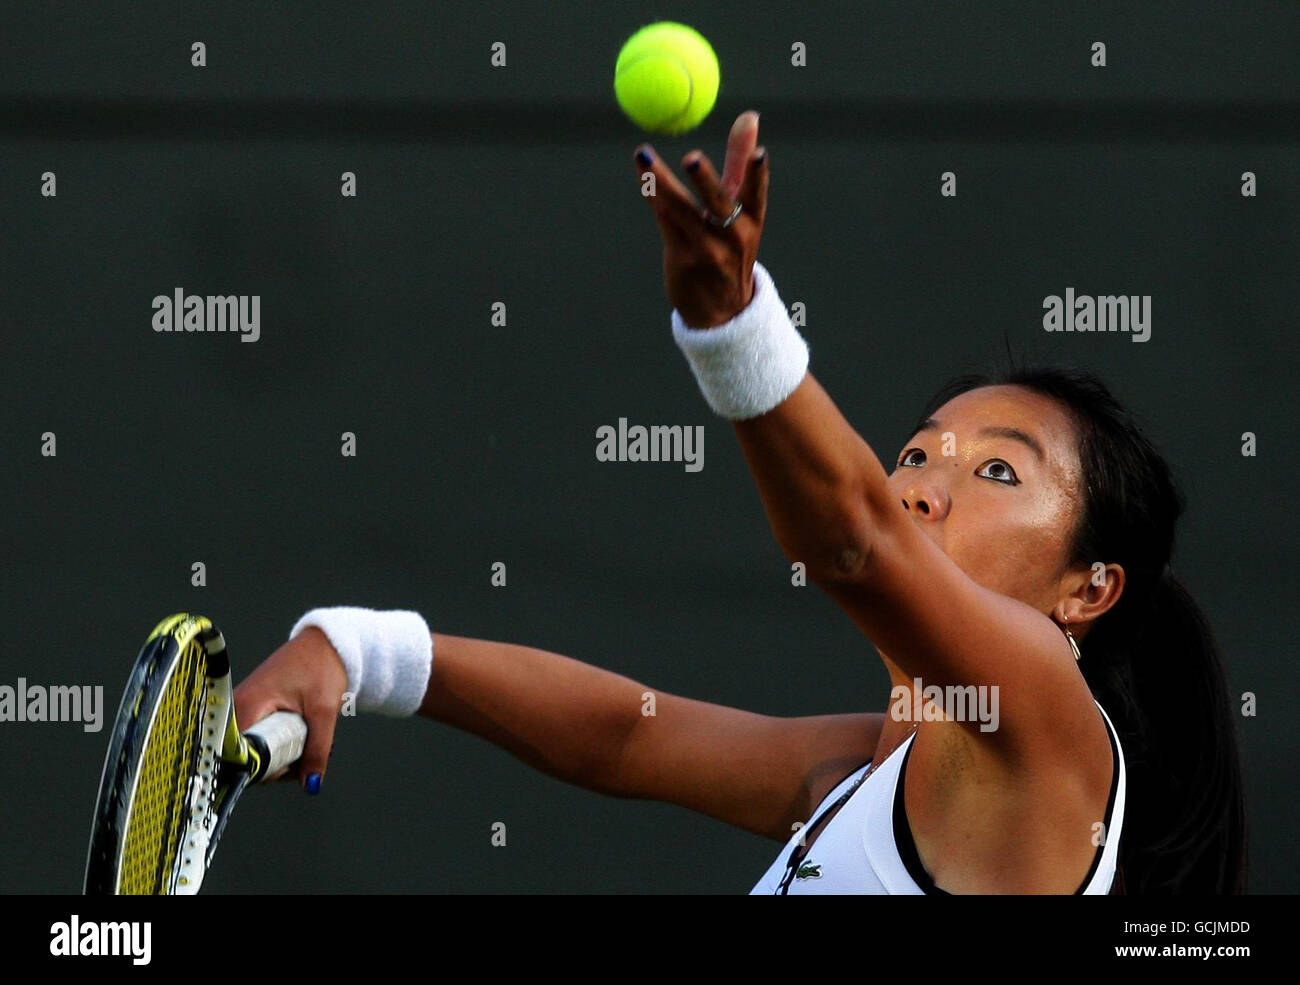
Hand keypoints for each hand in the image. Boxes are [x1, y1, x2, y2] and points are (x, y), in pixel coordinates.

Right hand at [233, 627, 346, 791]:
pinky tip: (303, 738)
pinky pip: (259, 738)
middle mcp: (237, 708)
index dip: (262, 769)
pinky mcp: (252, 710)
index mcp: (248, 705)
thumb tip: (310, 784)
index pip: (240, 754)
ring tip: (311, 744)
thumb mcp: (324, 711)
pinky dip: (280, 743)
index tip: (289, 770)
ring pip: (254, 749)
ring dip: (281, 755)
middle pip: (245, 756)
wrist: (326, 643)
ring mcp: (243, 709)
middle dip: (277, 765)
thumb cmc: (322, 667)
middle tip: (307, 759)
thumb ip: (317, 749)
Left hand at [634, 109, 768, 327]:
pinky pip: (664, 221)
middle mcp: (732, 237)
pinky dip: (652, 195)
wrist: (721, 309)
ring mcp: (707, 250)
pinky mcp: (682, 258)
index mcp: (752, 222)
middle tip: (693, 158)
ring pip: (681, 210)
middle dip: (707, 181)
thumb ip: (740, 163)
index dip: (758, 176)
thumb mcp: (742, 211)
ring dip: (660, 182)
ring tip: (643, 157)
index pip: (757, 195)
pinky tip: (643, 174)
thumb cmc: (730, 248)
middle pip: (719, 204)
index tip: (759, 154)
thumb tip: (750, 116)